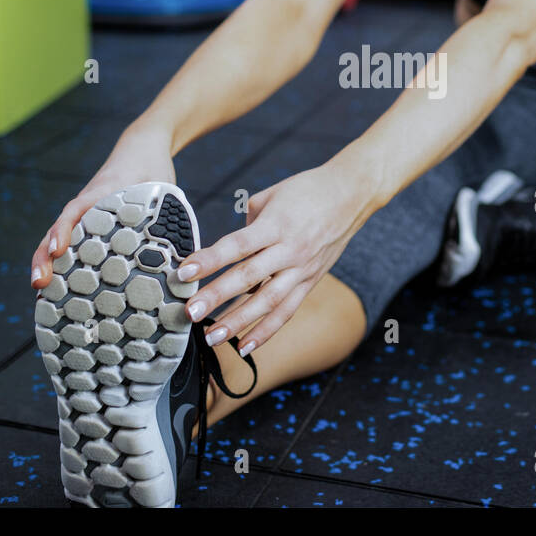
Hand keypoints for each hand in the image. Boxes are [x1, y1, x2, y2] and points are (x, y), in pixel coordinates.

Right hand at [30, 121, 175, 289]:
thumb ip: (166, 211)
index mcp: (102, 192)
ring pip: (57, 236)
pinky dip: (60, 260)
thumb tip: (180, 252)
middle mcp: (87, 203)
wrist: (143, 146)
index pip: (75, 211)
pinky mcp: (89, 220)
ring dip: (46, 261)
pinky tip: (57, 284)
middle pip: (57, 229)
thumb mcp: (161, 184)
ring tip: (39, 289)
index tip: (57, 251)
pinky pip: (70, 239)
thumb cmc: (153, 166)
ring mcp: (85, 213)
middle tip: (38, 283)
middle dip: (45, 256)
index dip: (64, 231)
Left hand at [179, 162, 374, 353]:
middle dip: (217, 296)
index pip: (237, 245)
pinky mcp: (311, 281)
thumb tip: (230, 246)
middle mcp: (289, 249)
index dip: (209, 260)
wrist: (351, 194)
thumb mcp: (271, 195)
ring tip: (214, 337)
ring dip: (239, 322)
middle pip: (249, 277)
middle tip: (191, 312)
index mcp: (276, 224)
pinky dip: (267, 330)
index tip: (184, 272)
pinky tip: (246, 345)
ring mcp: (302, 268)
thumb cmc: (308, 190)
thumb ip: (247, 221)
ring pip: (268, 301)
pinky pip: (288, 310)